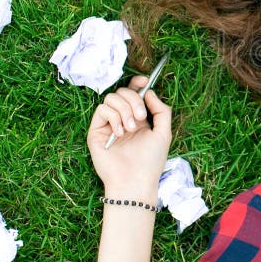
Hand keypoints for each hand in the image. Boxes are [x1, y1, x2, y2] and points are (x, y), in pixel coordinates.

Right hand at [87, 76, 171, 196]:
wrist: (135, 180)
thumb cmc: (151, 160)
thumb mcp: (164, 132)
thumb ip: (161, 109)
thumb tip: (149, 91)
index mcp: (139, 117)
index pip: (134, 92)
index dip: (137, 82)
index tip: (144, 80)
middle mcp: (123, 118)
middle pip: (123, 91)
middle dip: (134, 100)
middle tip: (141, 117)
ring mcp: (109, 124)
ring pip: (112, 98)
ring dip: (124, 110)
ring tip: (131, 129)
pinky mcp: (96, 131)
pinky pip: (102, 110)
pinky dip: (114, 117)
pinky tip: (120, 133)